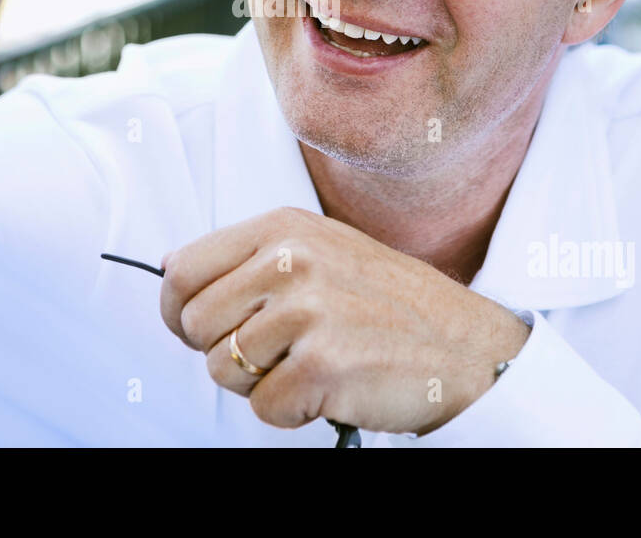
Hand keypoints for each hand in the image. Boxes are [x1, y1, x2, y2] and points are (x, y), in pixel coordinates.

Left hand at [159, 206, 528, 435]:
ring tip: (312, 363)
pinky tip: (331, 385)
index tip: (203, 327)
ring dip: (261, 382)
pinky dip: (292, 411)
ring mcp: (306, 312)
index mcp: (282, 228)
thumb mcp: (320, 250)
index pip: (181, 269)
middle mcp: (290, 261)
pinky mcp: (320, 365)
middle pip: (194, 324)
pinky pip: (263, 406)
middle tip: (279, 351)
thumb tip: (174, 272)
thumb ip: (252, 257)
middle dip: (225, 351)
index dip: (181, 310)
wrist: (466, 348)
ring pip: (222, 370)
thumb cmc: (390, 305)